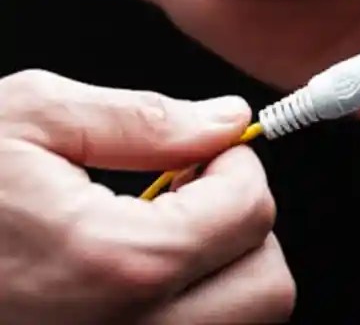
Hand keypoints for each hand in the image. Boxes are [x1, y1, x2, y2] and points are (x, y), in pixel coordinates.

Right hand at [0, 70, 293, 323]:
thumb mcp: (27, 121)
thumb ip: (141, 118)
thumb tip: (227, 119)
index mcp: (119, 262)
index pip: (252, 213)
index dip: (236, 166)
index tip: (204, 153)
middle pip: (267, 288)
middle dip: (244, 230)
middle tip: (193, 198)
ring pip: (238, 323)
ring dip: (221, 276)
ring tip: (160, 239)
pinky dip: (189, 309)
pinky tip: (137, 279)